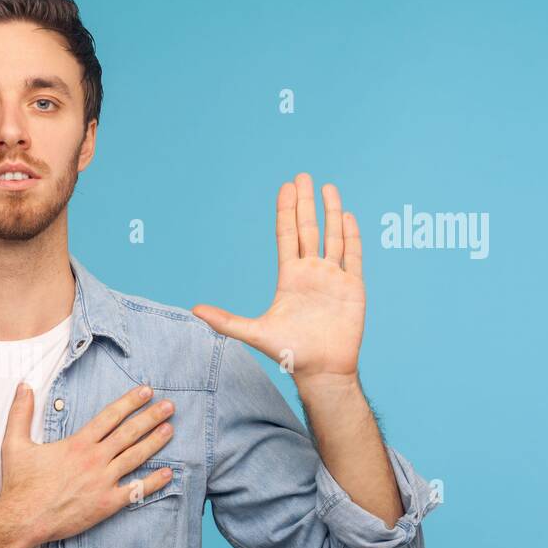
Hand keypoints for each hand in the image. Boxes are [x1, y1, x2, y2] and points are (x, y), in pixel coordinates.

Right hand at [0, 383, 174, 547]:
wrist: (23, 519)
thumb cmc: (19, 484)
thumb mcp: (14, 443)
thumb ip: (21, 413)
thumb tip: (23, 386)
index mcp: (77, 443)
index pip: (110, 416)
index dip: (130, 402)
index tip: (146, 391)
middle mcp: (94, 459)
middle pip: (129, 433)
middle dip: (151, 417)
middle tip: (168, 406)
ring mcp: (103, 482)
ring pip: (135, 457)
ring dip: (155, 442)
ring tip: (170, 429)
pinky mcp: (106, 504)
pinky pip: (135, 491)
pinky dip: (153, 482)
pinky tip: (168, 473)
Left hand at [191, 172, 364, 387]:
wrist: (322, 371)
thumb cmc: (290, 354)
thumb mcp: (254, 333)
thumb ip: (226, 320)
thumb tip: (194, 310)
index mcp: (289, 278)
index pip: (287, 236)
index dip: (286, 212)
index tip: (286, 188)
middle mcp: (311, 273)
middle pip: (308, 230)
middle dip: (306, 203)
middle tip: (302, 176)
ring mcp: (333, 278)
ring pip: (333, 237)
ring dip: (331, 212)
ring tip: (328, 187)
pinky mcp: (353, 288)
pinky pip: (353, 256)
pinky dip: (352, 236)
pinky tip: (348, 216)